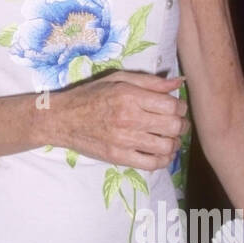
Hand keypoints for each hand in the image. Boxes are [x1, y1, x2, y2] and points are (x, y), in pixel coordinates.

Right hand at [47, 72, 189, 169]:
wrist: (62, 119)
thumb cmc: (91, 95)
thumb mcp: (118, 79)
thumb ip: (150, 82)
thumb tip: (179, 82)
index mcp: (129, 96)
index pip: (172, 105)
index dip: (180, 107)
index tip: (176, 108)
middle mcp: (128, 118)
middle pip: (173, 126)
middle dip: (181, 124)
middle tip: (176, 123)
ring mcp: (123, 140)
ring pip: (166, 146)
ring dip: (174, 142)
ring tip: (168, 138)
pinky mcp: (118, 157)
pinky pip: (152, 164)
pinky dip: (163, 160)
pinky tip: (160, 153)